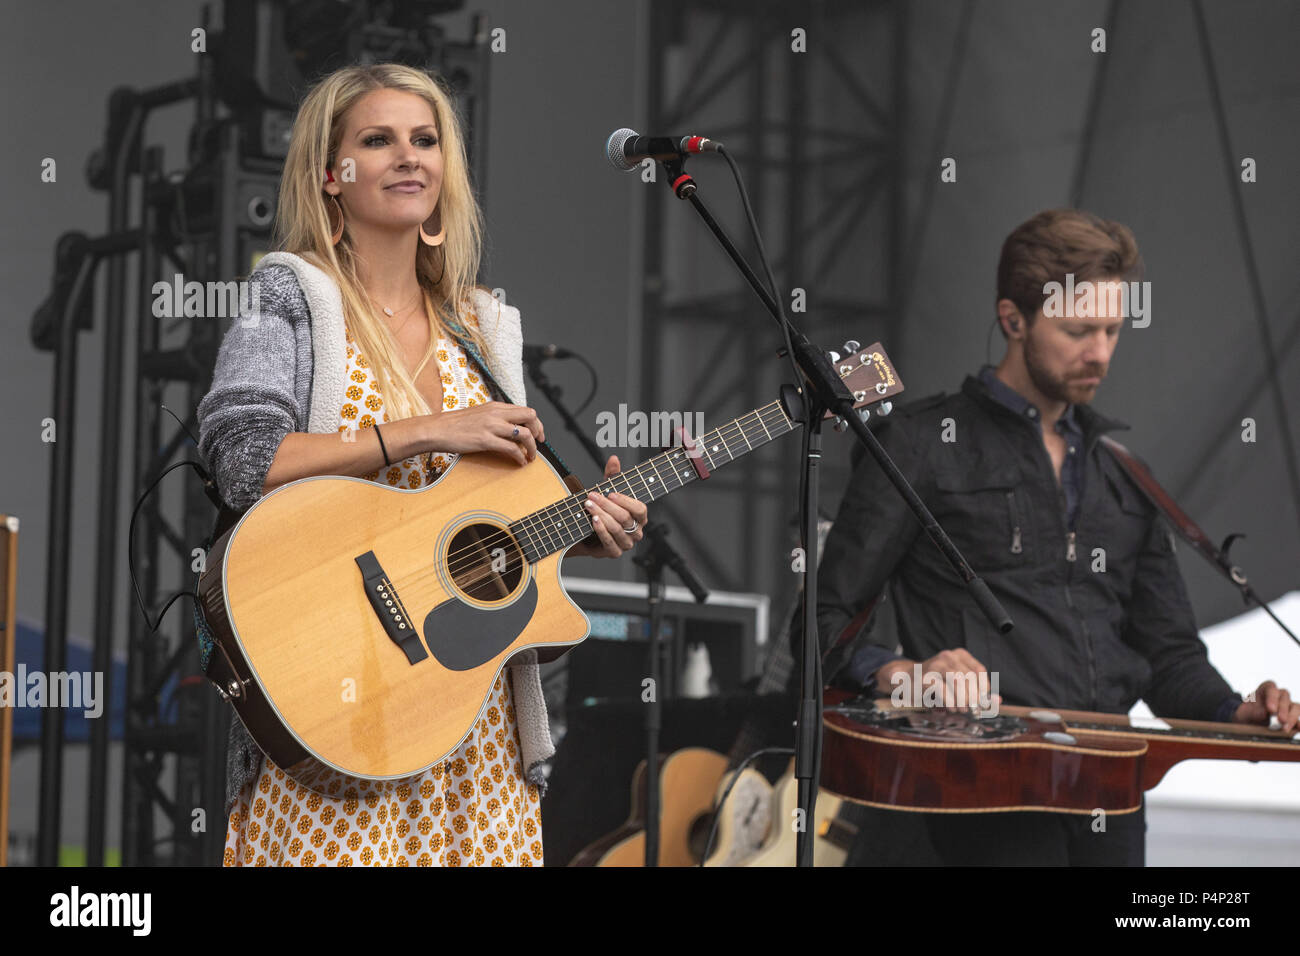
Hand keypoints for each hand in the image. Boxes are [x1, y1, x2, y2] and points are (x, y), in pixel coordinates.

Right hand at [424, 401, 543, 465]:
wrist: (437, 429)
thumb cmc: (455, 425)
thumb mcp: (479, 415)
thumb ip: (495, 418)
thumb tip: (510, 429)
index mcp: (496, 406)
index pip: (525, 410)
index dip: (535, 423)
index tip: (537, 434)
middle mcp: (496, 413)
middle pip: (530, 416)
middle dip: (538, 431)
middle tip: (539, 444)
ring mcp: (491, 426)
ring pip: (524, 434)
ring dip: (532, 447)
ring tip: (531, 457)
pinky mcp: (485, 440)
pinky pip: (511, 448)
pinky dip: (520, 456)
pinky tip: (520, 462)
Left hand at [568, 455, 647, 558]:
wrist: (588, 532)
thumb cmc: (603, 510)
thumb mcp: (608, 491)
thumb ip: (612, 476)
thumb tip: (614, 458)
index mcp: (640, 517)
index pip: (640, 509)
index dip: (626, 501)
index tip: (610, 493)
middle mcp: (636, 531)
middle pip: (625, 518)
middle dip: (607, 505)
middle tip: (592, 496)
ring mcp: (626, 543)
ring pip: (617, 529)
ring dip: (601, 515)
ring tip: (589, 505)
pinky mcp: (615, 552)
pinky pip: (610, 542)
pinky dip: (601, 530)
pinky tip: (593, 520)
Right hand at [875, 648, 1000, 709]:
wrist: (908, 678)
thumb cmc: (937, 682)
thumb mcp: (958, 683)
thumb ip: (977, 690)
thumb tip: (998, 700)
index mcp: (959, 655)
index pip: (979, 671)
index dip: (983, 689)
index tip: (981, 702)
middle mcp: (948, 656)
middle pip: (969, 677)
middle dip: (972, 697)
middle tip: (971, 709)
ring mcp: (935, 664)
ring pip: (957, 681)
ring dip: (961, 700)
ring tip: (960, 709)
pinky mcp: (924, 677)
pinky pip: (942, 690)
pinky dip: (949, 702)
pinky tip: (950, 707)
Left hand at [1233, 680, 1299, 732]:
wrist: (1247, 725)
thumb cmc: (1245, 715)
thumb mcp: (1244, 713)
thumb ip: (1253, 712)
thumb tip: (1264, 714)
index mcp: (1264, 690)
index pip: (1271, 687)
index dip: (1272, 697)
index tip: (1270, 709)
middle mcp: (1277, 696)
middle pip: (1285, 696)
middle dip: (1283, 708)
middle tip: (1280, 720)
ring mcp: (1286, 707)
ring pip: (1295, 706)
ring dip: (1292, 717)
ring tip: (1284, 728)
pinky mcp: (1292, 719)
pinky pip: (1299, 720)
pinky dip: (1298, 724)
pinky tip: (1297, 728)